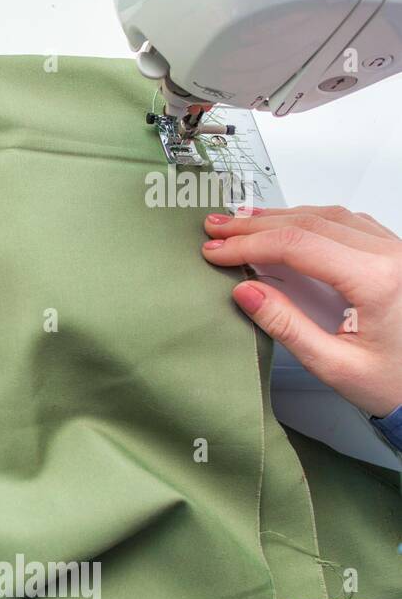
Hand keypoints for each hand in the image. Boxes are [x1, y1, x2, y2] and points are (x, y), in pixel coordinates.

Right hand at [202, 206, 401, 417]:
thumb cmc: (393, 382)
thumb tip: (246, 291)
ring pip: (329, 216)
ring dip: (280, 217)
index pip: (298, 246)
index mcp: (378, 280)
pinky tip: (285, 225)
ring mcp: (397, 251)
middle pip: (310, 223)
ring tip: (242, 223)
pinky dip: (309, 220)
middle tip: (218, 229)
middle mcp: (392, 256)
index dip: (249, 245)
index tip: (216, 251)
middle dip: (256, 225)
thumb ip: (286, 326)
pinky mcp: (396, 254)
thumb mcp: (332, 364)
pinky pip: (348, 222)